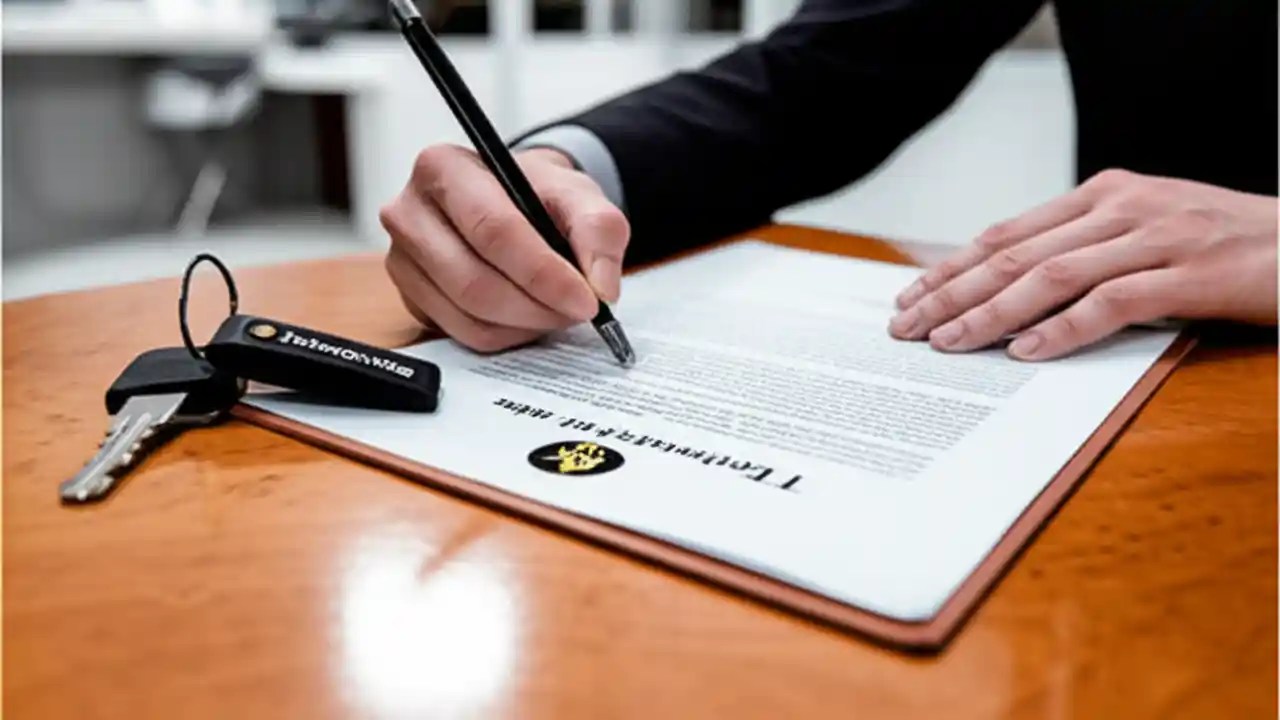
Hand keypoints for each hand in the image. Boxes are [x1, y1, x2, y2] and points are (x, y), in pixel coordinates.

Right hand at [381, 144, 628, 351]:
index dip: (544, 273)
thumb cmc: (536, 193)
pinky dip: (508, 334)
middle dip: (538, 306)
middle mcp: (409, 213)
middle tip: (579, 311)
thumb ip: (600, 231)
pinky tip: (529, 315)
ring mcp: (403, 260)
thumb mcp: (579, 194)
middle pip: (476, 282)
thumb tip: (600, 288)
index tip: (586, 299)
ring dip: (527, 324)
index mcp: (443, 168)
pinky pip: (464, 334)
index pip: (493, 231)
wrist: (512, 201)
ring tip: (557, 309)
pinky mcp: (411, 297)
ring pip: (470, 315)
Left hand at [889, 169, 1277, 359]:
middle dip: (953, 294)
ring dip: (992, 313)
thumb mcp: (1143, 232)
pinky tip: (1026, 352)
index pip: (1008, 235)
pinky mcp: (1190, 274)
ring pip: (1052, 276)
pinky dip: (1065, 328)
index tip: (911, 297)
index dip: (953, 268)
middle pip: (1016, 255)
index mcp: (1105, 194)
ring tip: (949, 342)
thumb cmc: (1221, 244)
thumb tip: (1008, 292)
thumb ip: (1084, 249)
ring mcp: (1157, 238)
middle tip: (908, 326)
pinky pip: (1113, 302)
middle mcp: (1122, 208)